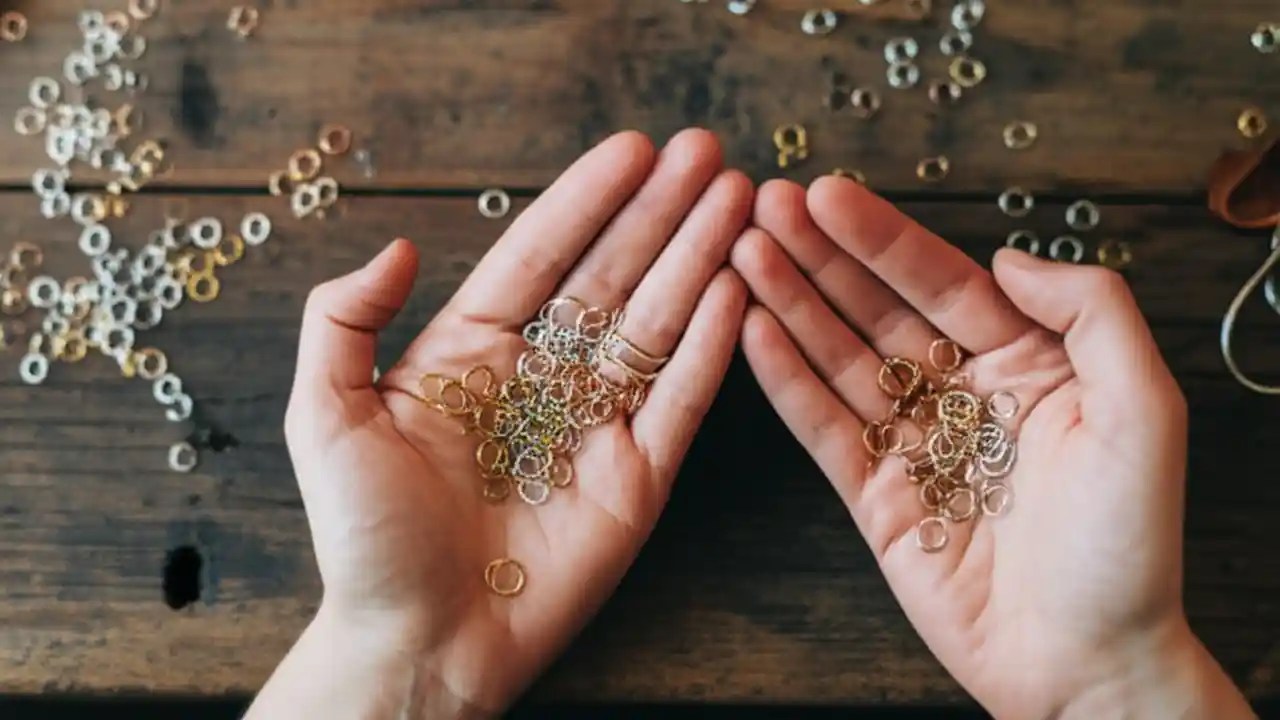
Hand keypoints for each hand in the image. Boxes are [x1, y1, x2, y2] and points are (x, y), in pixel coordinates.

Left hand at [248, 130, 750, 717]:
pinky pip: (680, 400)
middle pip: (611, 278)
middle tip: (708, 154)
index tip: (633, 148)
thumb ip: (344, 320)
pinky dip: (710, 346)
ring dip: (698, 261)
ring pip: (655, 326)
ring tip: (740, 201)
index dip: (587, 201)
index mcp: (471, 354)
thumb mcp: (326, 418)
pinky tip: (735, 288)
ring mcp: (594, 427)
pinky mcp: (637, 478)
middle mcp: (540, 380)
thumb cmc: (365, 540)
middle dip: (660, 214)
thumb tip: (400, 244)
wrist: (420, 644)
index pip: (540, 256)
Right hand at [733, 178, 1254, 718]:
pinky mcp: (873, 496)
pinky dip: (784, 382)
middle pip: (878, 310)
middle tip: (765, 209)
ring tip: (742, 255)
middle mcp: (963, 395)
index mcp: (1029, 365)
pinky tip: (752, 332)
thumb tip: (1007, 258)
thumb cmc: (1127, 547)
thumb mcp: (1142, 412)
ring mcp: (913, 444)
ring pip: (840, 359)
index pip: (943, 282)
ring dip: (790, 304)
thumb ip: (1092, 315)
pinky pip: (822, 428)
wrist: (1084, 663)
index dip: (882, 238)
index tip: (827, 196)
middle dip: (820, 258)